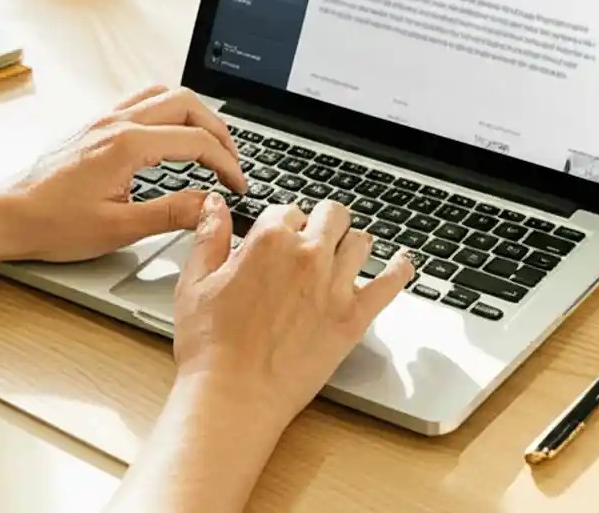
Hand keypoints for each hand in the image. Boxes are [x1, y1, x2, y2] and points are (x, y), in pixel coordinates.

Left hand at [6, 85, 247, 261]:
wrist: (7, 215)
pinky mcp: (96, 126)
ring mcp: (105, 120)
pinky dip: (169, 112)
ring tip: (208, 144)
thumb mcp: (119, 228)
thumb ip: (171, 213)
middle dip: (218, 131)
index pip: (196, 142)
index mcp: (128, 145)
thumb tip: (209, 205)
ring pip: (164, 95)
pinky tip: (171, 137)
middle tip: (231, 161)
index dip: (226, 163)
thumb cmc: (52, 224)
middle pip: (187, 103)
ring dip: (194, 114)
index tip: (237, 185)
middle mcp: (117, 123)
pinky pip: (142, 101)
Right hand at [174, 195, 413, 425]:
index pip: (288, 209)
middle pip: (332, 215)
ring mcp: (336, 285)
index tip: (279, 237)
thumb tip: (217, 203)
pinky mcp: (355, 317)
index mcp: (269, 240)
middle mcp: (308, 255)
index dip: (282, 222)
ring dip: (352, 243)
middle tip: (315, 238)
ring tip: (345, 253)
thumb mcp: (195, 282)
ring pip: (361, 241)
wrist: (233, 395)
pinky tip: (402, 263)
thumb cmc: (209, 346)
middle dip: (322, 222)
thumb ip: (209, 235)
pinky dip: (400, 268)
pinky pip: (391, 283)